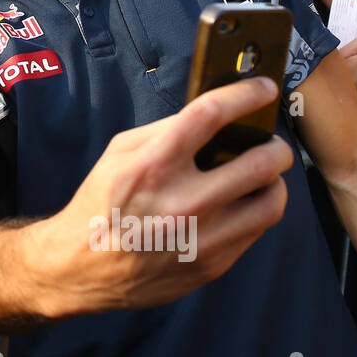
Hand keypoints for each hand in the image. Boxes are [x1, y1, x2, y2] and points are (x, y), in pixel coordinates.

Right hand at [28, 78, 292, 315]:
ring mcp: (200, 240)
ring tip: (261, 178)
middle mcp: (181, 203)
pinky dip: (253, 212)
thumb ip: (165, 130)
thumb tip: (216, 114)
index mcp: (152, 166)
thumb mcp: (118, 153)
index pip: (212, 116)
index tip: (265, 89)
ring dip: (274, 183)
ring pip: (271, 202)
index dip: (247, 95)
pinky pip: (255, 232)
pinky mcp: (211, 266)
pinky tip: (238, 206)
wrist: (81, 267)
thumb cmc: (100, 202)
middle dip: (276, 147)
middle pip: (261, 163)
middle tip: (271, 145)